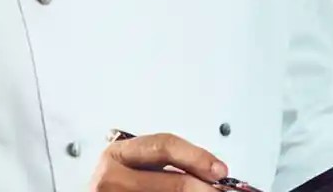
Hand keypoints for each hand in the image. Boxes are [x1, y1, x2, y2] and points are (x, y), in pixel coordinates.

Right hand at [90, 132, 227, 190]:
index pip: (164, 145)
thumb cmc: (118, 186)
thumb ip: (164, 165)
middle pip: (175, 181)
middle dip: (205, 187)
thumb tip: (210, 172)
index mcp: (116, 154)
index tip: (220, 170)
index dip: (198, 157)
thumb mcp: (134, 167)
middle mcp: (111, 177)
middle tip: (220, 190)